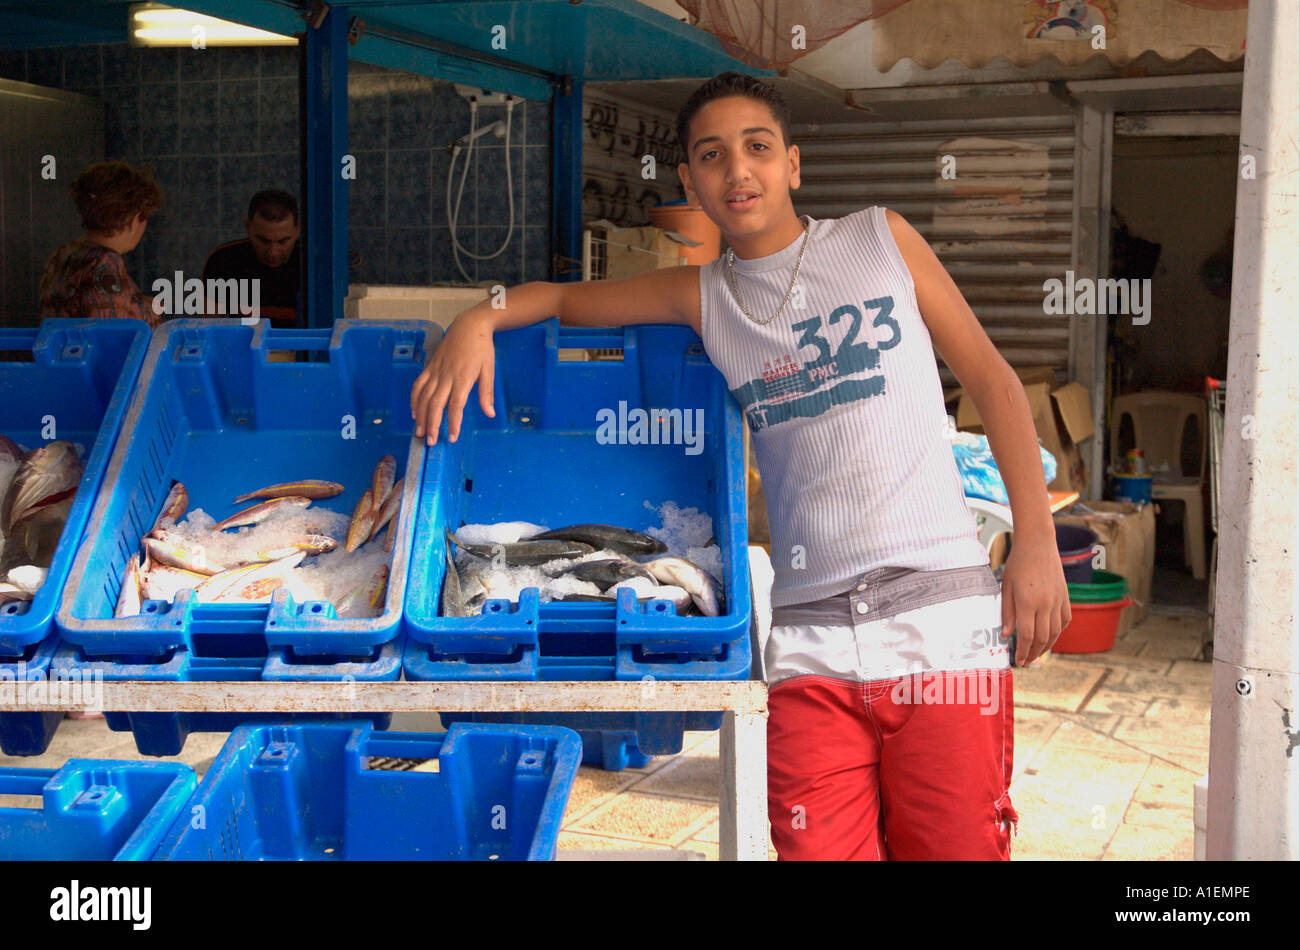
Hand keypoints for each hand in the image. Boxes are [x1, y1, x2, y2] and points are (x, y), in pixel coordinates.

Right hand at [410, 311, 495, 444]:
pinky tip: (414, 412)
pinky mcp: (430, 366)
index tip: (452, 437)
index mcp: (463, 377)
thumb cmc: (482, 348)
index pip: (455, 405)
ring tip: (420, 431)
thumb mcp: (489, 370)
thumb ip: (486, 393)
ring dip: (420, 415)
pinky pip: (418, 384)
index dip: (453, 422)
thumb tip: (489, 414)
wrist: (469, 325)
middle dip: (432, 424)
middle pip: (435, 403)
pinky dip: (414, 399)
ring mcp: (436, 370)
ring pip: (423, 396)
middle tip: (431, 441)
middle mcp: (446, 375)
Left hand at [1000, 535, 1070, 665]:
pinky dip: (1059, 631)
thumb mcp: (1006, 587)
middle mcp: (1046, 604)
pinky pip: (1065, 619)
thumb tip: (1006, 634)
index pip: (1027, 635)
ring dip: (1047, 646)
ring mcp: (1058, 600)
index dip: (1023, 651)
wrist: (1038, 543)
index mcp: (1028, 602)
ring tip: (1037, 653)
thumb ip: (1007, 612)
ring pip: (1056, 632)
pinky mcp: (1065, 596)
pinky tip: (1051, 636)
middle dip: (1034, 653)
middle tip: (1027, 661)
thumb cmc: (1018, 563)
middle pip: (1042, 637)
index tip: (1019, 661)